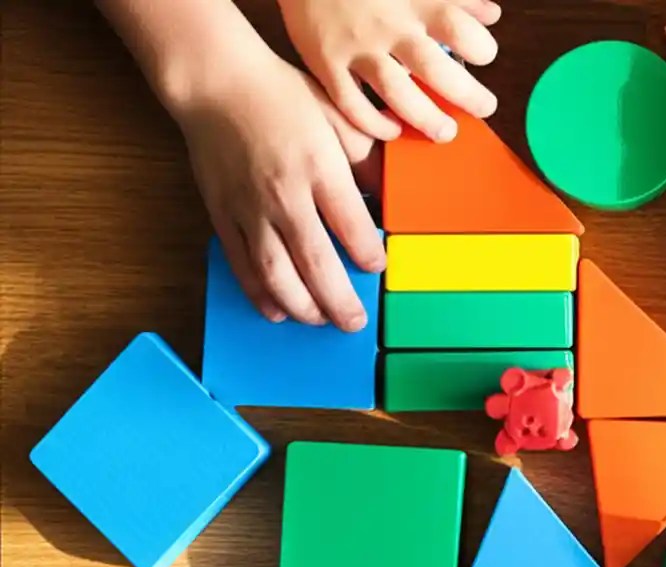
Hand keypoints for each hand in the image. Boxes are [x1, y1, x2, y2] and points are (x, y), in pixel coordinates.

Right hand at [174, 50, 384, 330]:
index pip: (352, 227)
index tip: (376, 267)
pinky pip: (242, 264)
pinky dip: (259, 294)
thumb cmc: (282, 95)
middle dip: (339, 301)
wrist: (217, 81)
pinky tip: (277, 311)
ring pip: (277, 274)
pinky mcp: (222, 214)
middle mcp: (285, 195)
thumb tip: (386, 194)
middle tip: (355, 321)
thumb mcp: (337, 117)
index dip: (368, 256)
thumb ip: (365, 158)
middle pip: (316, 263)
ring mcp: (250, 209)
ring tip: (320, 319)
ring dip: (301, 306)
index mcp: (321, 168)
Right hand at [278, 0, 500, 141]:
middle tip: (483, 108)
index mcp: (416, 2)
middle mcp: (389, 27)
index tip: (483, 57)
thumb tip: (491, 16)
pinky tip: (392, 130)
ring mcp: (357, 48)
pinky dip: (374, 123)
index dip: (481, 48)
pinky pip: (352, 103)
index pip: (461, 30)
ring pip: (397, 92)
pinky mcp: (327, 63)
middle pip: (436, 69)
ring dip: (426, 118)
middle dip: (467, 96)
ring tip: (445, 132)